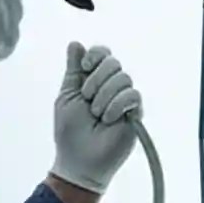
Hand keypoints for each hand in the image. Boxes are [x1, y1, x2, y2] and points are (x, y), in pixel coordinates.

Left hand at [50, 42, 143, 194]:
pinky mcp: (135, 113)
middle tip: (87, 99)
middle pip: (113, 63)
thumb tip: (75, 43)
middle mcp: (111, 86)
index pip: (103, 54)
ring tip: (97, 115)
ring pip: (123, 78)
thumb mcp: (68, 96)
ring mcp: (124, 99)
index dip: (96, 55)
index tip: (85, 68)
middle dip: (96, 80)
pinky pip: (132, 95)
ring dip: (104, 96)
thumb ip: (73, 70)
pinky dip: (117, 105)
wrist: (80, 160)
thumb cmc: (70, 131)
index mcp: (94, 80)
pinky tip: (108, 119)